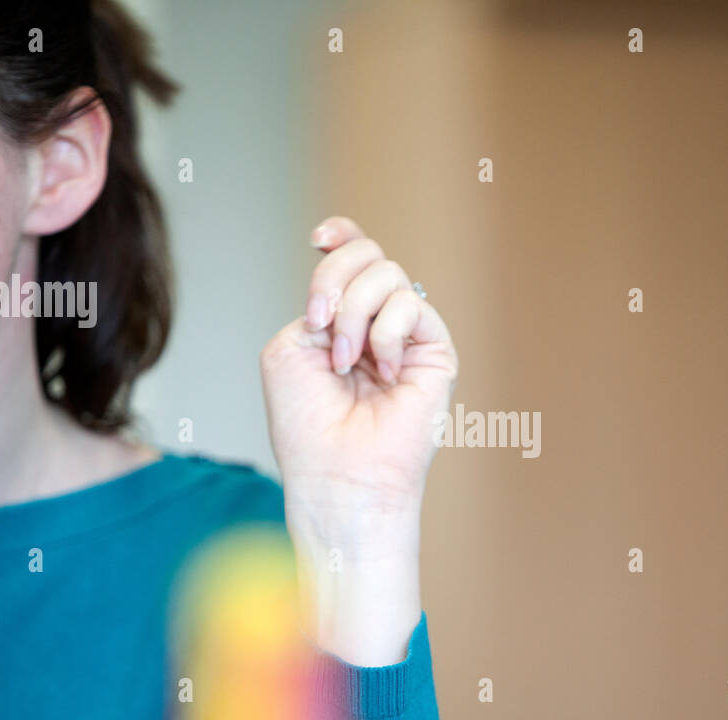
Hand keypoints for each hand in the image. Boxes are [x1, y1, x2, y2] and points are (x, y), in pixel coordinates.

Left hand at [259, 216, 457, 664]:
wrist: (338, 474)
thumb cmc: (307, 426)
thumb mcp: (290, 348)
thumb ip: (318, 302)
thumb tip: (359, 287)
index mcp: (342, 321)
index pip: (353, 256)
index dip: (341, 235)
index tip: (318, 239)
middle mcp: (377, 325)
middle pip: (369, 255)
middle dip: (334, 279)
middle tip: (321, 325)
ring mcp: (408, 338)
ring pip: (389, 275)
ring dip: (355, 314)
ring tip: (347, 363)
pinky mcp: (437, 352)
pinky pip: (414, 306)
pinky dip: (385, 333)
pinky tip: (382, 371)